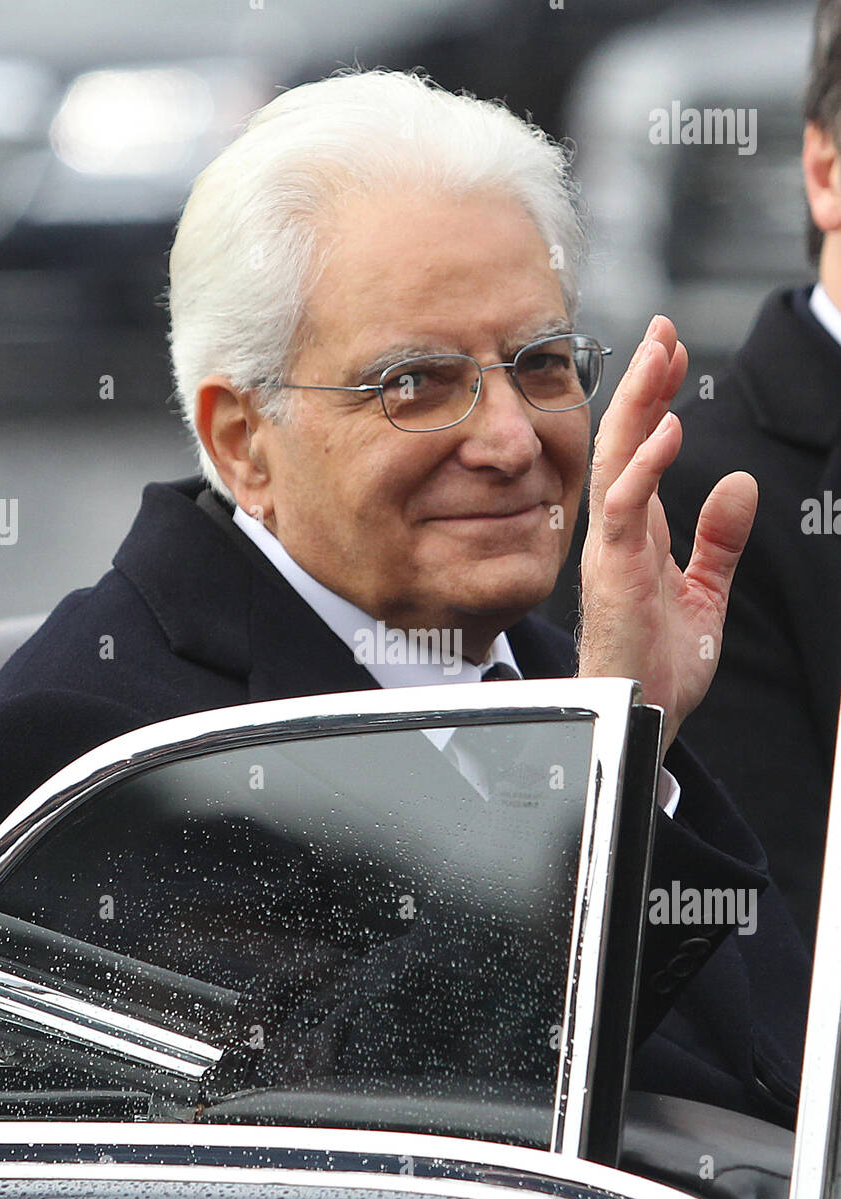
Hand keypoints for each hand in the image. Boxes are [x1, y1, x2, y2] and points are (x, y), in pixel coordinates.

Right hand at [577, 316, 757, 754]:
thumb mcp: (706, 594)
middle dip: (644, 383)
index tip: (673, 351)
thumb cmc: (662, 667)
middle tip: (664, 328)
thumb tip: (739, 482)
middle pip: (625, 442)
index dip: (657, 400)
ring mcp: (611, 550)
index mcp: (638, 534)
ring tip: (661, 354)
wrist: (644, 719)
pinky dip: (645, 466)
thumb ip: (719, 540)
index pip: (643, 451)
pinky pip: (625, 509)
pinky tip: (668, 430)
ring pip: (617, 462)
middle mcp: (618, 533)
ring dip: (639, 406)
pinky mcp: (612, 573)